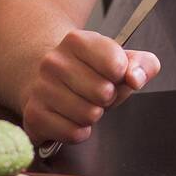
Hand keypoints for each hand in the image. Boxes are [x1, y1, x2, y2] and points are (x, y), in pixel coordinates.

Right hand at [21, 31, 160, 143]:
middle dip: (107, 98)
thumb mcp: (119, 60)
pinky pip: (74, 134)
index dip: (121, 75)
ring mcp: (40, 88)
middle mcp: (53, 61)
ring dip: (93, 115)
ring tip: (82, 103)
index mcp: (77, 41)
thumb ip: (142, 64)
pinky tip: (70, 118)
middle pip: (104, 93)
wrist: (44, 79)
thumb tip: (136, 78)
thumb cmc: (88, 72)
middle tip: (95, 92)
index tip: (111, 73)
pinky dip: (79, 131)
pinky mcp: (33, 115)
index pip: (117, 65)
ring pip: (89, 116)